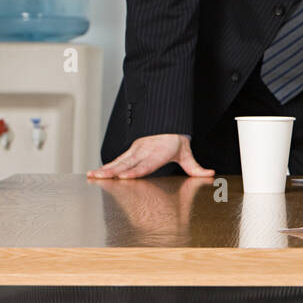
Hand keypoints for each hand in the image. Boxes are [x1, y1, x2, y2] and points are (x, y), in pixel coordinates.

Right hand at [88, 133, 215, 179]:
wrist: (167, 124)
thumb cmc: (175, 140)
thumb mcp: (187, 153)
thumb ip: (196, 167)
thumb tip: (209, 173)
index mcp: (157, 153)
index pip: (145, 164)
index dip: (135, 171)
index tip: (124, 176)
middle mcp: (144, 152)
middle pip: (127, 163)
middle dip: (114, 171)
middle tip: (102, 178)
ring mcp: (135, 151)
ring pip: (118, 161)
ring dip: (105, 169)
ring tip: (93, 176)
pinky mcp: (129, 151)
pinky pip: (116, 160)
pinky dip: (105, 166)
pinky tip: (95, 173)